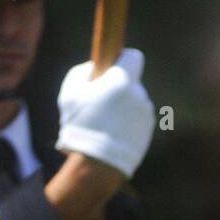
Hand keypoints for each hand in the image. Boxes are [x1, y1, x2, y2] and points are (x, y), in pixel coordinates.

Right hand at [56, 48, 154, 178]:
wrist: (98, 163)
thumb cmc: (81, 124)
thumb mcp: (70, 91)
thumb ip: (84, 71)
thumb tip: (95, 68)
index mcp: (123, 80)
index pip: (134, 56)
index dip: (123, 58)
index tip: (113, 64)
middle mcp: (140, 95)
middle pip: (131, 82)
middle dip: (118, 87)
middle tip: (99, 101)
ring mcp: (146, 114)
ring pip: (134, 101)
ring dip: (123, 106)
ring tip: (103, 121)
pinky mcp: (148, 131)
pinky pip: (137, 119)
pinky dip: (127, 122)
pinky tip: (111, 133)